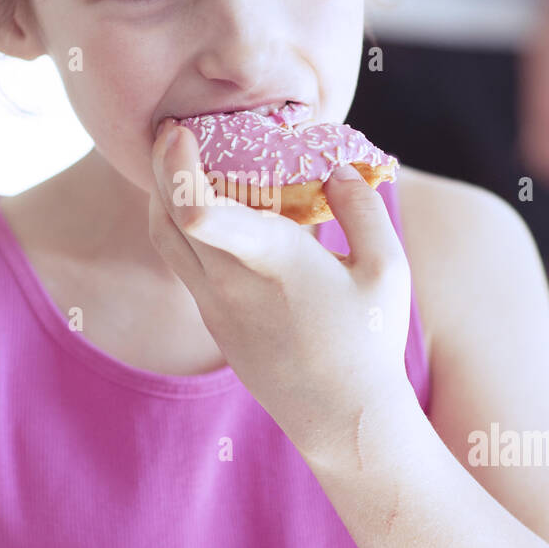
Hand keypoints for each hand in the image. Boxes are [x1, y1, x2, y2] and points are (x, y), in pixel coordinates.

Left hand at [148, 122, 415, 469]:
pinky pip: (179, 261)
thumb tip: (336, 166)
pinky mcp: (213, 320)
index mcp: (276, 265)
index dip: (183, 175)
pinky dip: (176, 222)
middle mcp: (233, 285)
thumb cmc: (370, 343)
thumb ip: (362, 208)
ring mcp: (216, 306)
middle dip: (164, 165)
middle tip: (171, 126)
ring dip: (162, 192)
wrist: (342, 421)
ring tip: (174, 156)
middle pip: (173, 216)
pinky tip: (196, 201)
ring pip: (165, 239)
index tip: (178, 135)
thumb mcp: (387, 269)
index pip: (211, 220)